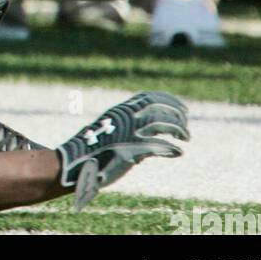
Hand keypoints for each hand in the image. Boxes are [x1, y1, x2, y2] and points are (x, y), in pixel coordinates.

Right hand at [57, 91, 188, 208]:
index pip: (149, 97)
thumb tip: (155, 144)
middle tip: (186, 124)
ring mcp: (128, 133)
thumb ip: (133, 134)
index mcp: (119, 110)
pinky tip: (178, 152)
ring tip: (186, 138)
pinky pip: (158, 146)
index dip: (168, 100)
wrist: (74, 163)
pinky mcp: (130, 151)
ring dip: (178, 129)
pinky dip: (171, 148)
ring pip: (160, 123)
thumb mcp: (111, 134)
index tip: (183, 107)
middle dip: (176, 114)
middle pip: (158, 108)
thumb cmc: (92, 151)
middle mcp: (125, 118)